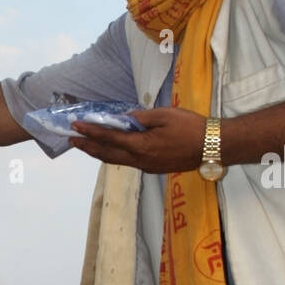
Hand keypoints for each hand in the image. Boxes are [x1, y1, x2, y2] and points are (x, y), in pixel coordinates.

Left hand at [69, 107, 206, 172]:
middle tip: (71, 139)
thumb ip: (141, 117)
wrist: (213, 147)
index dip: (90, 132)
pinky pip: (127, 162)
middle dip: (87, 146)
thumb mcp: (164, 115)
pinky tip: (110, 150)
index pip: (109, 138)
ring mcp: (146, 167)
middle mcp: (140, 160)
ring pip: (116, 161)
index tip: (75, 126)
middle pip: (106, 154)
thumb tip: (123, 118)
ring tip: (85, 145)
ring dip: (98, 153)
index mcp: (141, 146)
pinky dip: (113, 156)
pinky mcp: (153, 169)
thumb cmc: (191, 127)